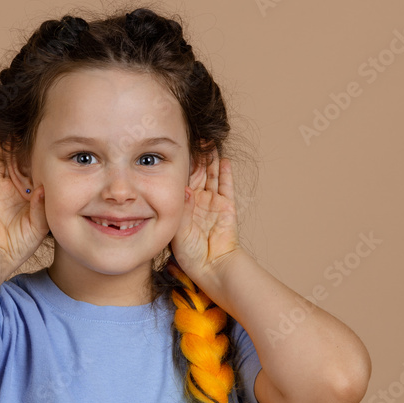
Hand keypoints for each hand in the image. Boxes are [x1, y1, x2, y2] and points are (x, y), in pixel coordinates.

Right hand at [0, 136, 48, 275]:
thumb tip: (40, 188)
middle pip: (13, 161)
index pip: (32, 170)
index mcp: (27, 195)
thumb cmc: (20, 245)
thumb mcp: (39, 227)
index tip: (42, 139)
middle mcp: (10, 189)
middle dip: (16, 145)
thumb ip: (41, 207)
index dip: (35, 156)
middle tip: (20, 126)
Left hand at [170, 149, 239, 283]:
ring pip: (212, 175)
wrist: (210, 266)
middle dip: (196, 156)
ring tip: (210, 142)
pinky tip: (223, 159)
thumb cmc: (189, 254)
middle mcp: (198, 201)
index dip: (180, 164)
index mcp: (183, 205)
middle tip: (195, 136)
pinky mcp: (227, 207)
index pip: (181, 179)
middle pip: (198, 173)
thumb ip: (181, 208)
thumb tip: (185, 189)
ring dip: (211, 159)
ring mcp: (213, 203)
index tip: (176, 148)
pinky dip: (225, 173)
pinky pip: (226, 186)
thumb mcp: (177, 228)